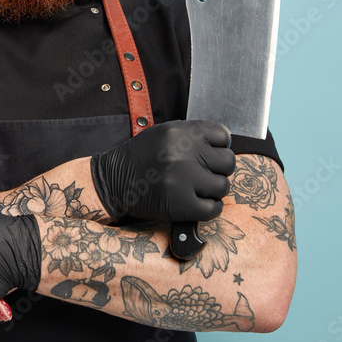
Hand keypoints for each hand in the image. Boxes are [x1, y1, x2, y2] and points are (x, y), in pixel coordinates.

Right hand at [90, 120, 234, 221]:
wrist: (113, 182)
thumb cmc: (142, 157)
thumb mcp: (165, 133)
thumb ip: (193, 135)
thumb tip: (226, 143)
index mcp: (180, 132)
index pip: (223, 136)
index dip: (219, 146)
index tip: (211, 153)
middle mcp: (183, 153)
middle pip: (228, 161)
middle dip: (218, 168)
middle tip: (204, 173)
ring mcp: (183, 180)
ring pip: (223, 185)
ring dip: (213, 189)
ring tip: (197, 188)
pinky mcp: (181, 205)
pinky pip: (214, 208)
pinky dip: (209, 208)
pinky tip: (198, 203)